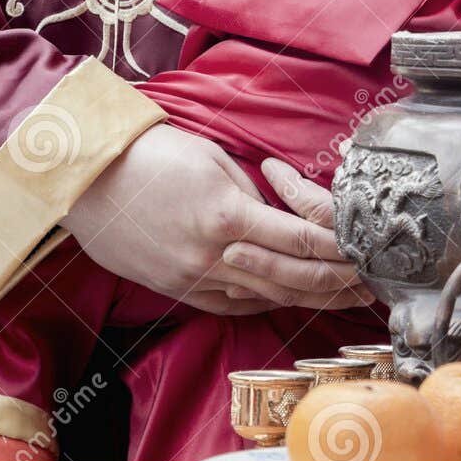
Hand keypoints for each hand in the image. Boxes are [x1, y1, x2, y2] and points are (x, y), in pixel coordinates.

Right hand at [63, 125, 373, 315]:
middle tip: (369, 280)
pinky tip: (291, 298)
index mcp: (228, 215)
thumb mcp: (215, 161)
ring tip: (344, 295)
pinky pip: (234, 303)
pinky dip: (267, 300)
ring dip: (309, 298)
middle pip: (292, 277)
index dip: (339, 246)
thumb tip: (280, 215)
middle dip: (337, 282)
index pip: (300, 238)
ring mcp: (195, 279)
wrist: (90, 183)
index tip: (366, 247)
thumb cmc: (154, 157)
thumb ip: (253, 195)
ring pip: (267, 297)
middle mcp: (214, 255)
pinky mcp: (179, 291)